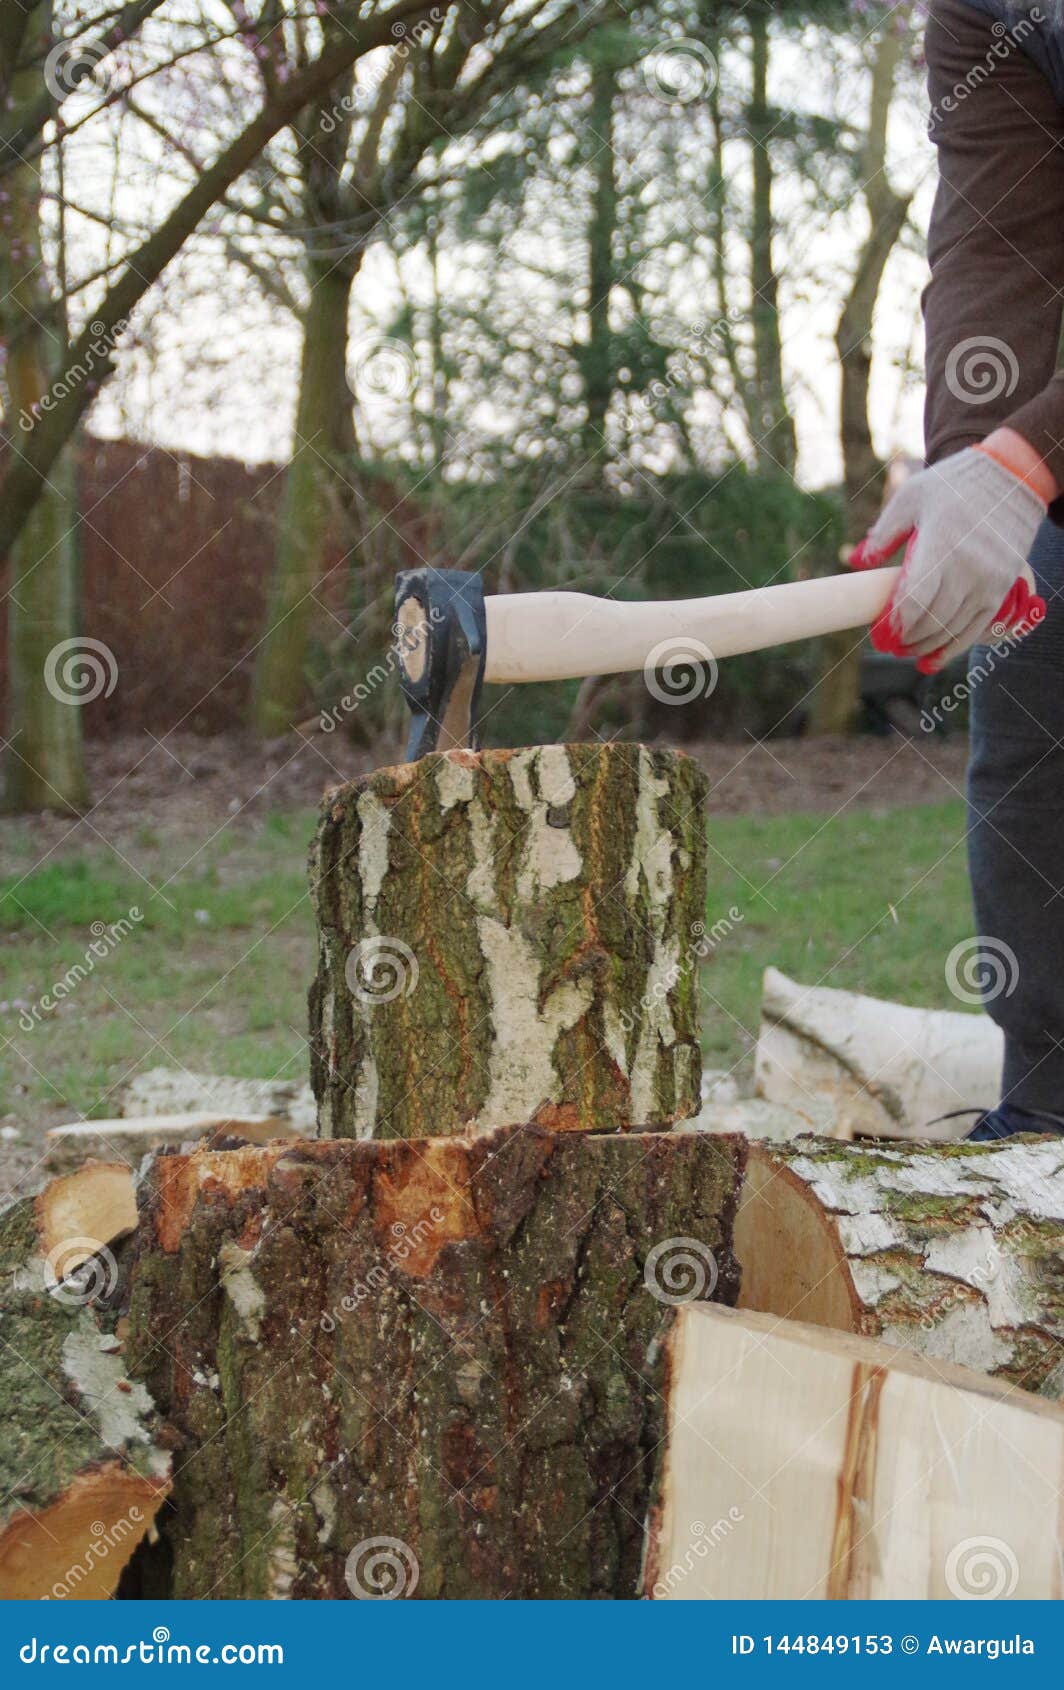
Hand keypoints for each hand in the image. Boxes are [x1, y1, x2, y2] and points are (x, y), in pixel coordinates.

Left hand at [850, 441, 1048, 673]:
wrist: (1011, 478)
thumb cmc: (954, 485)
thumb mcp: (911, 497)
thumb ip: (884, 533)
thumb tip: (856, 562)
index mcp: (941, 546)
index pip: (914, 601)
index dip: (894, 625)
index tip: (879, 634)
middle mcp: (968, 569)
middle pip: (931, 621)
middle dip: (906, 640)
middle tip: (887, 645)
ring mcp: (988, 581)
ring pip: (953, 630)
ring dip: (926, 647)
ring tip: (906, 652)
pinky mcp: (1002, 588)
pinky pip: (977, 629)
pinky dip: (953, 648)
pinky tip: (933, 660)